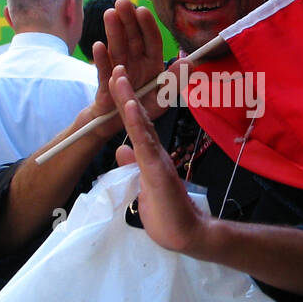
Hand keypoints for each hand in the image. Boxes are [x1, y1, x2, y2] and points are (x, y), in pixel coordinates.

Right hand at [85, 0, 169, 138]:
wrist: (119, 123)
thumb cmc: (142, 107)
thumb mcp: (163, 98)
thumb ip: (175, 80)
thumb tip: (191, 63)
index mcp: (151, 63)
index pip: (151, 41)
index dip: (147, 26)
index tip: (142, 10)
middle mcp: (134, 62)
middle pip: (132, 39)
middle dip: (127, 20)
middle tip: (121, 2)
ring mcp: (118, 69)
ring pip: (117, 48)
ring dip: (113, 31)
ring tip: (109, 14)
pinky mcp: (105, 82)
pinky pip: (103, 70)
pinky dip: (101, 59)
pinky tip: (98, 46)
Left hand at [111, 65, 213, 254]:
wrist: (186, 235)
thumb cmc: (167, 215)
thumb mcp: (142, 187)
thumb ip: (133, 168)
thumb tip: (120, 152)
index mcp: (149, 156)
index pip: (135, 126)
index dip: (125, 104)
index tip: (116, 82)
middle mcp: (154, 152)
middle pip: (137, 118)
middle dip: (125, 92)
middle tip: (116, 67)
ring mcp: (156, 159)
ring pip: (140, 124)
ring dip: (128, 98)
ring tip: (118, 75)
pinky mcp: (157, 170)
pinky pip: (144, 142)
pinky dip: (136, 122)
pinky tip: (128, 104)